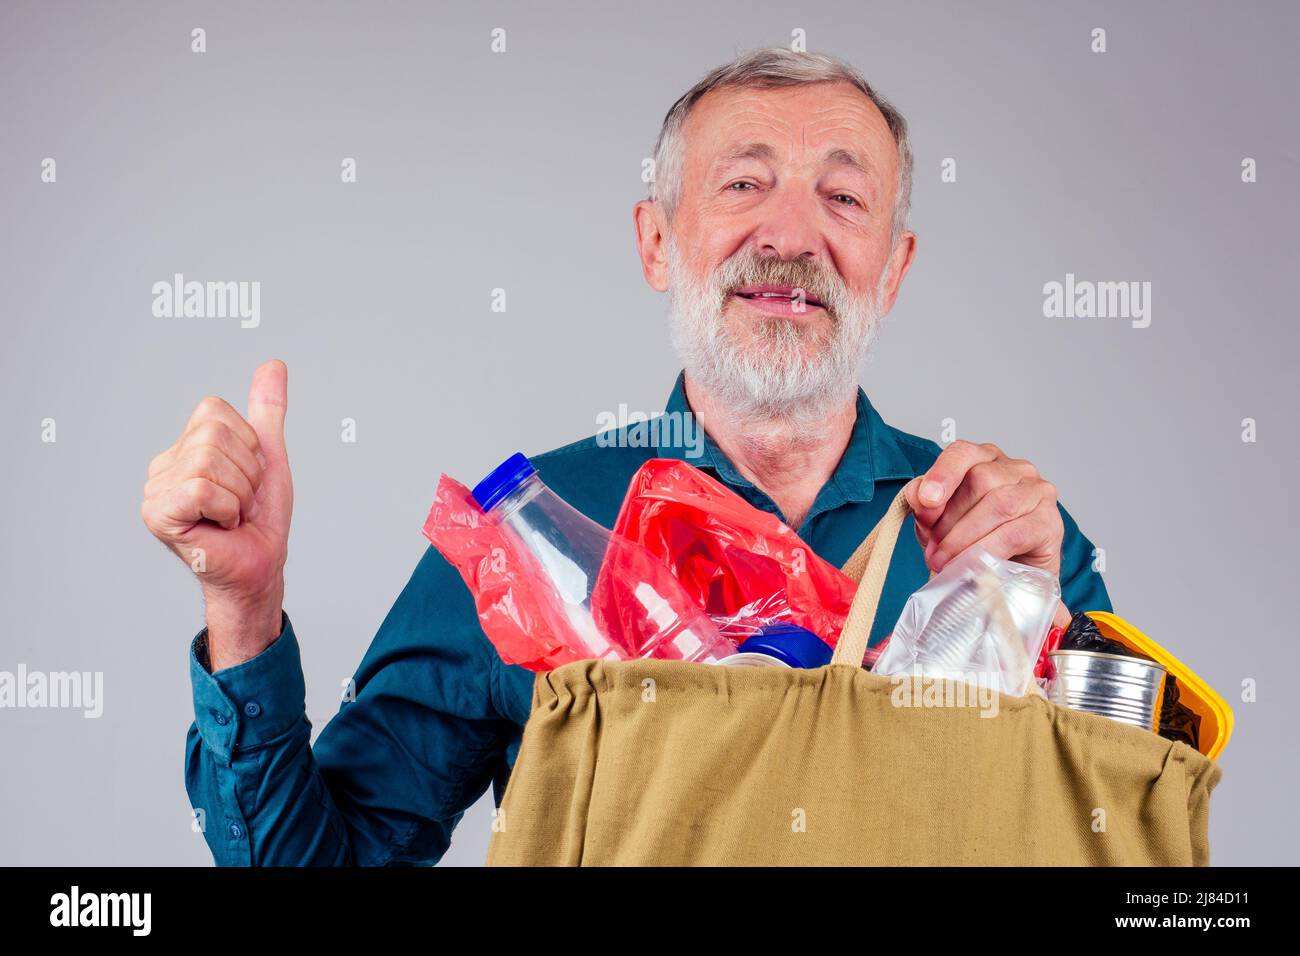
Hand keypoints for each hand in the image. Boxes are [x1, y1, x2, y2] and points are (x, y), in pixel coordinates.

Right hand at [141, 360, 293, 666]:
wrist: (260, 565)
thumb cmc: (260, 517)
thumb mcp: (268, 455)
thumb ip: (266, 410)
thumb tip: (274, 363)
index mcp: (184, 447)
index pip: (214, 411)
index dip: (247, 444)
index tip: (247, 478)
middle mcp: (163, 465)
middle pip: (213, 435)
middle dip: (246, 472)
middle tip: (241, 502)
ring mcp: (155, 490)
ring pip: (208, 461)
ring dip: (239, 493)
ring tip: (232, 515)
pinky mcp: (158, 514)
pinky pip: (201, 487)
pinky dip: (227, 508)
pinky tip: (221, 526)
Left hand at [903, 440, 1070, 627]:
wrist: (1011, 579)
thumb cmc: (976, 543)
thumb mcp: (941, 522)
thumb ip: (927, 506)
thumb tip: (917, 494)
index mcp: (986, 460)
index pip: (963, 453)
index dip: (942, 474)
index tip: (925, 500)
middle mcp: (1016, 469)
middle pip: (979, 480)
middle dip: (948, 519)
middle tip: (932, 550)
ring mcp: (1038, 493)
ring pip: (998, 504)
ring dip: (964, 538)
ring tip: (945, 561)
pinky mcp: (1050, 523)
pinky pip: (1015, 533)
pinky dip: (988, 550)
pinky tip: (972, 565)